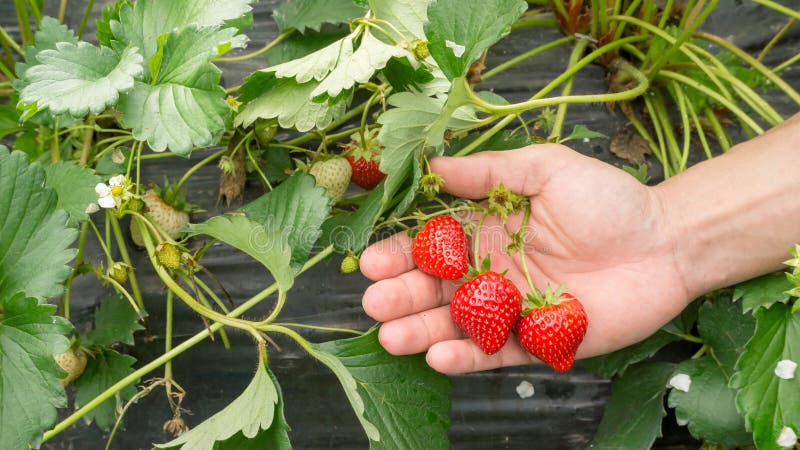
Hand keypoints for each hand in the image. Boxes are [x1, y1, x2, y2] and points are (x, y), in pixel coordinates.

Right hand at [360, 144, 691, 373]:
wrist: (667, 243)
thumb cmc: (609, 200)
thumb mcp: (547, 169)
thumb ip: (491, 171)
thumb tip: (435, 164)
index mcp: (488, 230)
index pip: (432, 244)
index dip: (401, 253)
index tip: (371, 262)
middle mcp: (492, 271)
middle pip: (435, 288)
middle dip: (403, 296)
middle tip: (376, 302)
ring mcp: (513, 309)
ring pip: (457, 325)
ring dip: (422, 332)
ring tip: (392, 336)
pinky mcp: (539, 342)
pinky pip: (496, 353)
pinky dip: (467, 357)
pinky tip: (440, 356)